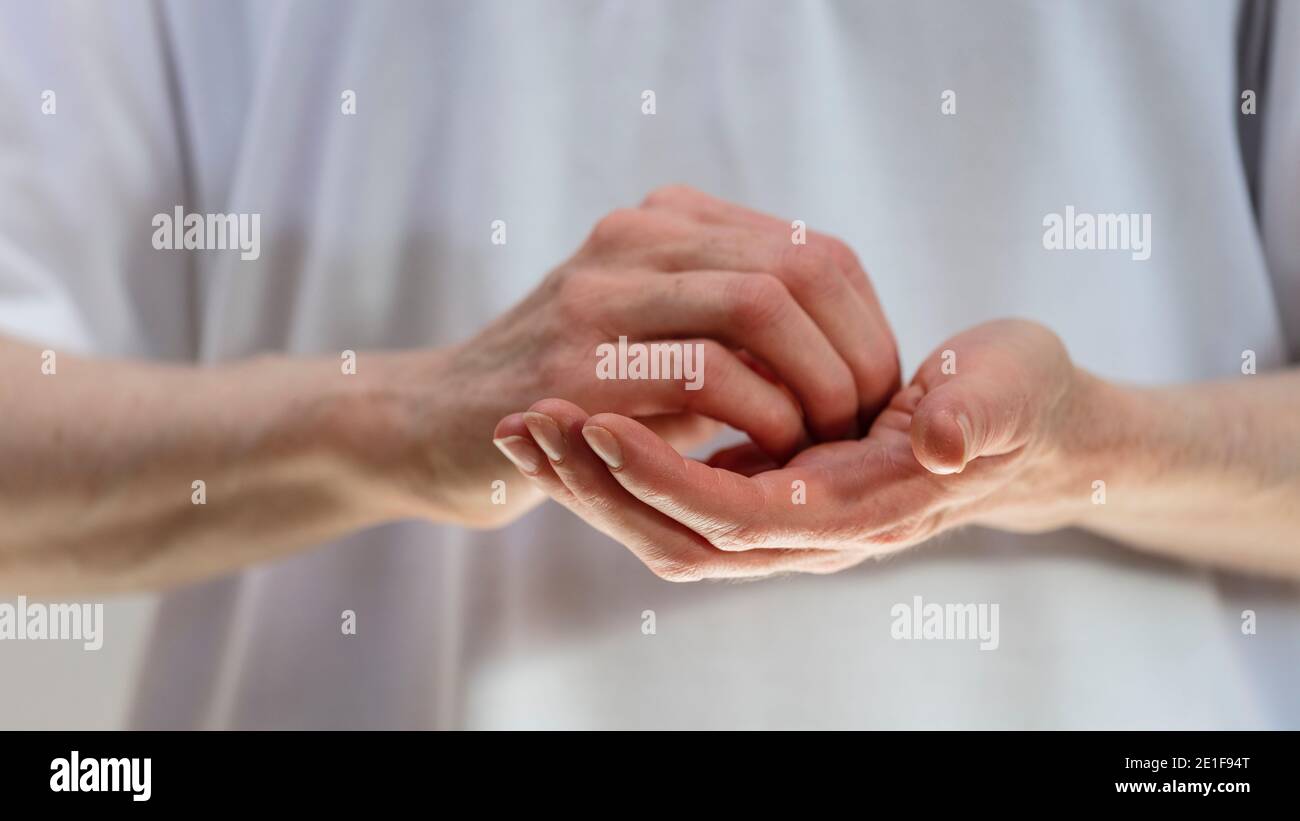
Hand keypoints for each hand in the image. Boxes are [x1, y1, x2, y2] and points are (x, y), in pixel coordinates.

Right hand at [377, 186, 897, 526]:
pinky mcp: (572, 368)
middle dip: (854, 359)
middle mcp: (634, 238)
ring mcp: (599, 295)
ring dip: (815, 390)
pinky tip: (759, 464)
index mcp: (665, 224)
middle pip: (799, 269)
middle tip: (859, 429)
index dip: (866, 329)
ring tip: (816, 449)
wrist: (438, 426)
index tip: (873, 396)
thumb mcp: (658, 341)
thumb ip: (736, 330)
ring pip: (762, 306)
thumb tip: (852, 358)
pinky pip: (706, 374)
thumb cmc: (572, 400)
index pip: (812, 252)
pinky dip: (762, 421)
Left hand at [496, 319, 1095, 579]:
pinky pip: (684, 489)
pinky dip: (625, 463)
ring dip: (597, 478)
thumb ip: (978, 419)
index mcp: (861, 509)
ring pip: (669, 521)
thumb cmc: (1021, 403)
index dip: (665, 476)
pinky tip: (579, 418)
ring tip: (530, 424)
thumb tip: (939, 442)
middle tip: (530, 422)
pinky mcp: (773, 482)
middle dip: (601, 483)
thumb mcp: (1012, 396)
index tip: (594, 422)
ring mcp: (787, 508)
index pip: (741, 515)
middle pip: (683, 531)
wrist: (1026, 425)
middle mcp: (812, 526)